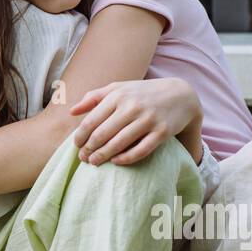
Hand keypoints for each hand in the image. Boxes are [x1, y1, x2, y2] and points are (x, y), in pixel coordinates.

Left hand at [69, 77, 202, 166]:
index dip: (81, 136)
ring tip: (94, 162)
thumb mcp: (118, 88)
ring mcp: (148, 120)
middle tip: (83, 158)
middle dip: (89, 149)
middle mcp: (132, 106)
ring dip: (103, 156)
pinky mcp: (162, 132)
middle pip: (103, 134)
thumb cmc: (142, 92)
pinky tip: (116, 162)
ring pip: (119, 143)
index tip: (76, 145)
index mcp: (118, 95)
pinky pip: (140, 150)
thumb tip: (72, 111)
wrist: (180, 94)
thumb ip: (94, 97)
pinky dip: (126, 159)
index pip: (92, 120)